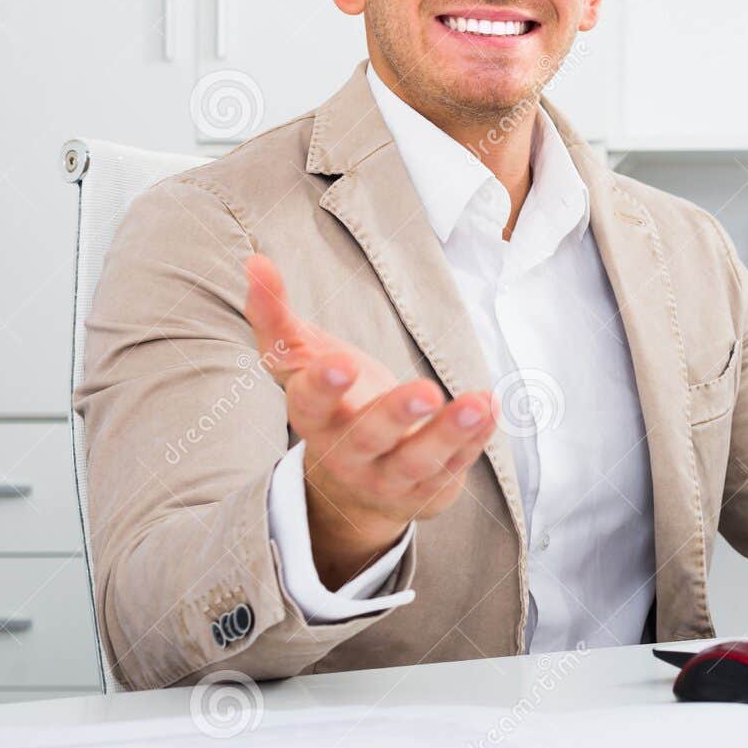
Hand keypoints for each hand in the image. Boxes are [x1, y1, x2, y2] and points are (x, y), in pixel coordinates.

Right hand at [243, 253, 497, 588]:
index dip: (321, 386)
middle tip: (426, 390)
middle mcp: (349, 454)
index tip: (342, 362)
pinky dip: (476, 439)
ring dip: (448, 434)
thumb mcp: (302, 359)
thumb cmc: (334, 402)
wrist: (360, 480)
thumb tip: (254, 261)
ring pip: (417, 461)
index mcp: (314, 419)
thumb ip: (275, 315)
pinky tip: (492, 408)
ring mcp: (390, 475)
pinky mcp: (430, 486)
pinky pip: (454, 466)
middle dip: (395, 415)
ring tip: (477, 403)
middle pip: (368, 439)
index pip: (308, 406)